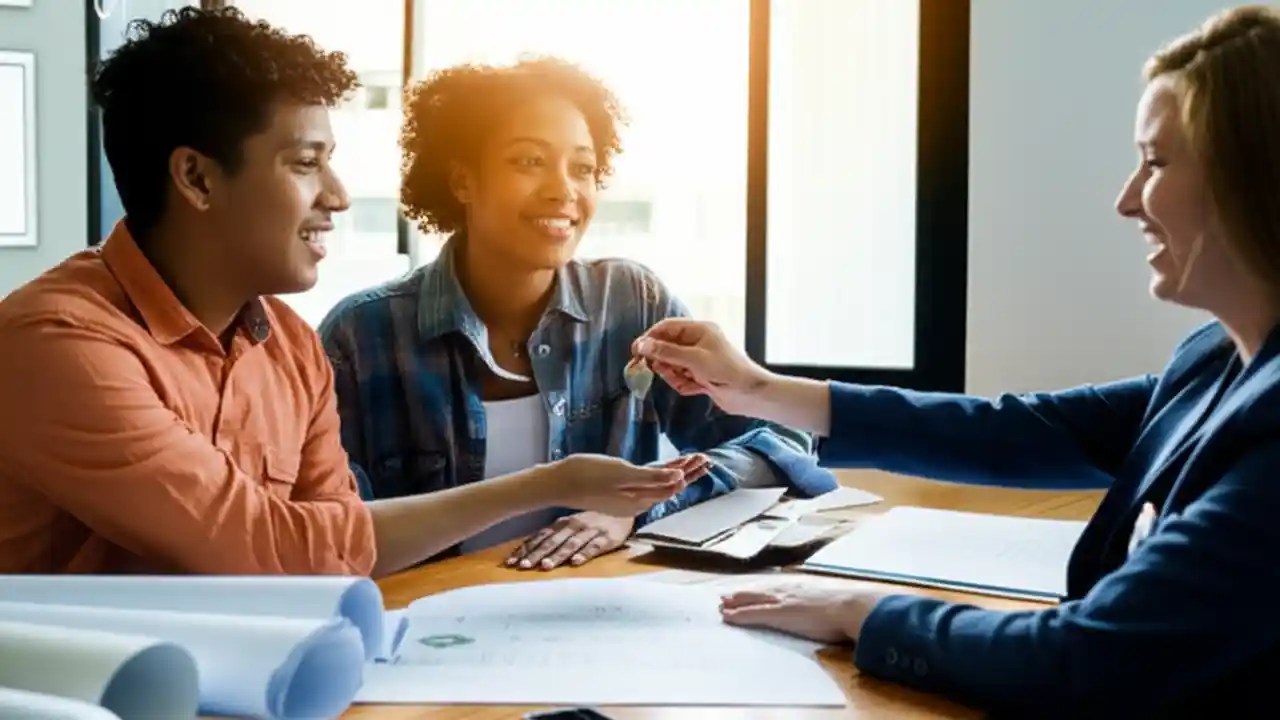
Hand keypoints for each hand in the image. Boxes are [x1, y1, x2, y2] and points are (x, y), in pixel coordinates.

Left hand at [506, 512, 634, 569]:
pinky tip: (576, 562)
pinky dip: (585, 553)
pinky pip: (594, 546)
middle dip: (536, 554)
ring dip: (557, 555)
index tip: (511, 562)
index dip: (525, 549)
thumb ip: (554, 534)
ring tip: (546, 566)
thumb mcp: (571, 523)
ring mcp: (590, 531)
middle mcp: (574, 525)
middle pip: (552, 541)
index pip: (540, 536)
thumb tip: (528, 549)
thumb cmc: (593, 519)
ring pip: (571, 544)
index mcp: (563, 523)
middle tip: (523, 567)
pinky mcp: (607, 538)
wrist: (623, 509)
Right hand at [544, 453, 710, 516]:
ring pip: (659, 483)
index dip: (690, 471)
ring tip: (692, 460)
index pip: (673, 484)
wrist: (559, 482)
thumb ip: (653, 477)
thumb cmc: (587, 475)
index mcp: (640, 498)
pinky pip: (646, 482)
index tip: (705, 458)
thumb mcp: (623, 473)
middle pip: (669, 484)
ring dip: (676, 471)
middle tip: (706, 459)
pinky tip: (665, 469)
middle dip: (688, 471)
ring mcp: (627, 497)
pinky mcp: (618, 491)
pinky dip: (659, 473)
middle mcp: (636, 501)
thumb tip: (681, 477)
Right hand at [632, 319, 772, 415]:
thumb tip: (642, 345)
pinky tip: (697, 389)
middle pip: (667, 347)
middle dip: (664, 361)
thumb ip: (667, 352)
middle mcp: (698, 342)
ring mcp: (699, 360)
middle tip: (664, 371)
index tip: (636, 351)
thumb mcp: (694, 360)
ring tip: (688, 381)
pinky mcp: (700, 376)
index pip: (667, 328)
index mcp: (699, 330)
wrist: (750, 395)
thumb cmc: (726, 371)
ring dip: (675, 375)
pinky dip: (684, 385)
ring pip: (672, 365)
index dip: (651, 338)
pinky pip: (681, 378)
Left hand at [719, 579, 888, 643]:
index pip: (775, 587)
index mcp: (802, 586)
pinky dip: (739, 614)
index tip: (750, 590)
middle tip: (727, 596)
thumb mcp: (834, 599)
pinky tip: (728, 617)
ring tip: (723, 605)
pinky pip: (754, 613)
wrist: (851, 606)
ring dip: (736, 602)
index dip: (761, 589)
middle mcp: (789, 589)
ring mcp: (783, 600)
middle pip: (759, 590)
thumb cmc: (850, 606)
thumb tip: (828, 606)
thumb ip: (825, 601)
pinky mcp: (780, 613)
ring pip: (752, 600)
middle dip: (742, 594)